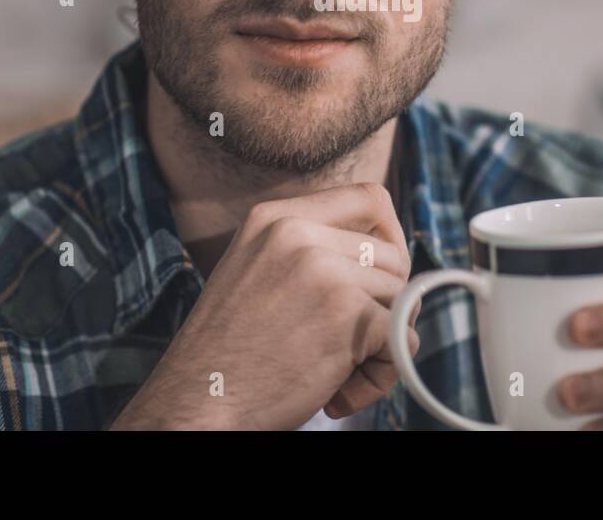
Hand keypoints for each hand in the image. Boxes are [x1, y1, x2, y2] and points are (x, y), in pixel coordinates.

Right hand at [109, 183, 419, 429]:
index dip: (391, 237)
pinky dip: (382, 375)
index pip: (369, 199)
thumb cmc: (229, 353)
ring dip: (381, 346)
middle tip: (350, 345)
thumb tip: (386, 254)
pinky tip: (340, 395)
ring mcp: (324, 270)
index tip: (382, 277)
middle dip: (386, 305)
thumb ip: (309, 251)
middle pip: (394, 256)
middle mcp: (299, 233)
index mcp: (275, 217)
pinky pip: (402, 338)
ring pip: (402, 299)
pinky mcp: (347, 313)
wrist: (199, 404)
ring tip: (337, 375)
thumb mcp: (256, 270)